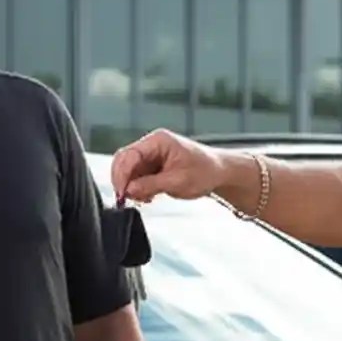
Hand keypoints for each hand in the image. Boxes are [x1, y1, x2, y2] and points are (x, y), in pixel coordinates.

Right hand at [111, 129, 227, 203]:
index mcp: (158, 141)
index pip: (129, 155)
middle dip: (123, 181)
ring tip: (144, 199)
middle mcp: (152, 145)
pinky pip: (137, 176)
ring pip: (129, 170)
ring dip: (131, 187)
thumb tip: (129, 190)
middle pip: (124, 161)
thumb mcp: (178, 181)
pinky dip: (138, 188)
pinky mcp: (153, 166)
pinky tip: (148, 197)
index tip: (122, 193)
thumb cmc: (204, 171)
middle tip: (126, 199)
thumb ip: (150, 185)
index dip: (122, 175)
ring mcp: (152, 155)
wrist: (219, 173)